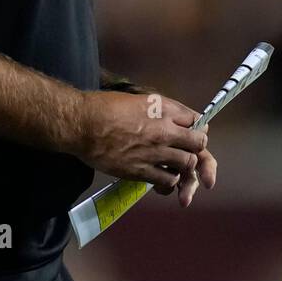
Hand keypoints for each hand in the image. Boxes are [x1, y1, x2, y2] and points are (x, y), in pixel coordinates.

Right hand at [71, 90, 208, 195]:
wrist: (83, 125)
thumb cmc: (105, 107)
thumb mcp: (137, 99)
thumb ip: (158, 108)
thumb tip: (172, 117)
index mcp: (163, 108)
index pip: (196, 119)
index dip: (195, 127)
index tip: (189, 132)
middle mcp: (164, 130)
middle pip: (198, 142)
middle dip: (195, 147)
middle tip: (186, 151)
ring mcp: (155, 152)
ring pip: (187, 163)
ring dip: (183, 165)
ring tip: (173, 166)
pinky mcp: (142, 171)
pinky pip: (168, 180)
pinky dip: (169, 181)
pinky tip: (161, 178)